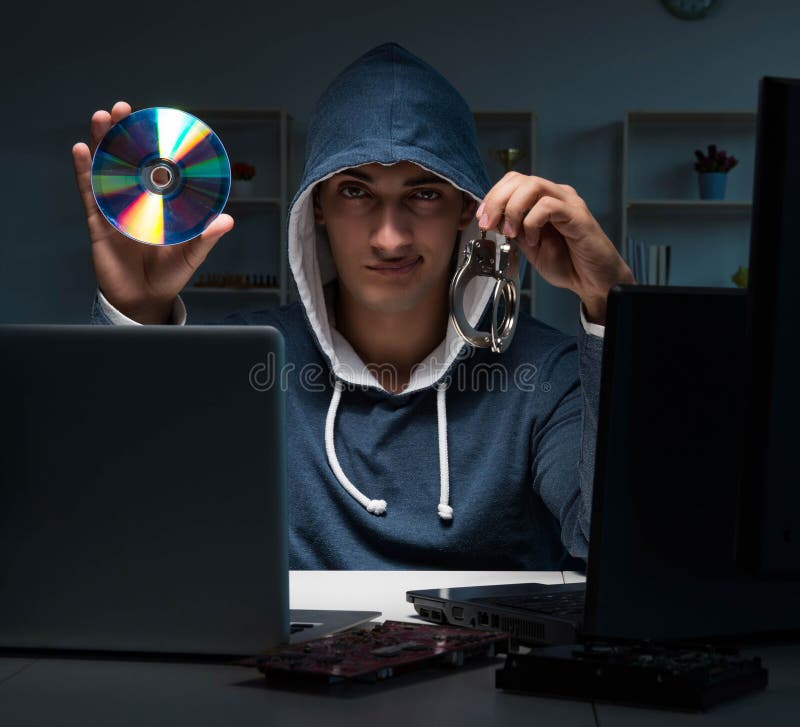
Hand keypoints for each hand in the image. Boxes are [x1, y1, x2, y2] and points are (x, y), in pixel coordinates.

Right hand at [72, 101, 233, 322]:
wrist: (143, 300)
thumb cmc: (168, 276)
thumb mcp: (191, 256)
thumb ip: (205, 238)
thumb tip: (227, 221)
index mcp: (160, 204)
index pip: (158, 168)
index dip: (154, 145)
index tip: (156, 121)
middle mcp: (137, 200)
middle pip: (129, 160)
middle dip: (125, 133)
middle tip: (123, 109)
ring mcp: (116, 208)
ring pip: (106, 169)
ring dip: (103, 143)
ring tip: (102, 118)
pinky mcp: (99, 222)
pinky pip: (89, 193)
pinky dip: (84, 171)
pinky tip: (81, 150)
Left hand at [476, 172, 634, 324]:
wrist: (595, 282)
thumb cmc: (568, 264)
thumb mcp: (529, 247)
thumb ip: (514, 231)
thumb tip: (492, 221)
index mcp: (543, 200)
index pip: (513, 181)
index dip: (493, 196)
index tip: (481, 219)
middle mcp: (557, 195)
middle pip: (519, 179)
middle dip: (496, 200)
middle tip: (488, 224)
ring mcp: (568, 203)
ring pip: (534, 186)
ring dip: (513, 209)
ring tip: (510, 232)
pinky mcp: (578, 216)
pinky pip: (549, 206)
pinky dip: (533, 222)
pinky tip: (534, 240)